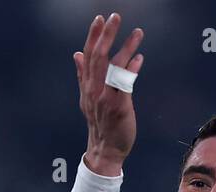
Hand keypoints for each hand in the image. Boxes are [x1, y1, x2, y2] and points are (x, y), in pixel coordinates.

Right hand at [74, 13, 143, 176]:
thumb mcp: (87, 98)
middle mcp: (94, 90)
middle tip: (114, 16)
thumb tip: (77, 54)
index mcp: (87, 86)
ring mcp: (105, 98)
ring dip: (125, 47)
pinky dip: (132, 70)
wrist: (105, 150)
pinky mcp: (118, 107)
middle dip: (106, 35)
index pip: (88, 56)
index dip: (93, 36)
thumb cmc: (100, 123)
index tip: (99, 19)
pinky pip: (125, 84)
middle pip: (98, 57)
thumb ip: (83, 75)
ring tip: (137, 33)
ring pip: (113, 67)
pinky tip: (139, 58)